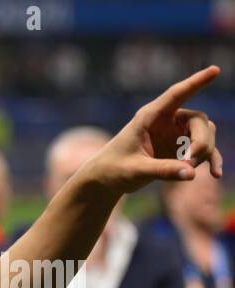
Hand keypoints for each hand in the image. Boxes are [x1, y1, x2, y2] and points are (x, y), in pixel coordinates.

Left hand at [85, 66, 222, 194]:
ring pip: (206, 133)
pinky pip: (205, 150)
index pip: (176, 94)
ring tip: (187, 171)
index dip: (196, 82)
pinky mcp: (181, 149)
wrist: (107, 180)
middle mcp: (167, 121)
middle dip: (201, 142)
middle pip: (199, 121)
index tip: (215, 70)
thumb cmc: (114, 169)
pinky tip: (216, 174)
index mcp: (150, 116)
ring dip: (204, 152)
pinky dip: (211, 160)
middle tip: (190, 162)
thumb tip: (191, 174)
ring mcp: (176, 134)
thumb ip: (162, 171)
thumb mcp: (135, 170)